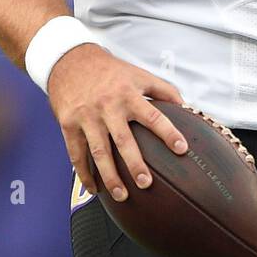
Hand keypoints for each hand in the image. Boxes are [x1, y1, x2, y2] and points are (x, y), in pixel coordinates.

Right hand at [47, 44, 187, 202]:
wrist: (69, 61)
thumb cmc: (110, 71)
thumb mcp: (139, 74)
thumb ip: (164, 90)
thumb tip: (188, 108)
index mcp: (128, 94)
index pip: (153, 116)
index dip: (168, 132)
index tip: (182, 148)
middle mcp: (107, 107)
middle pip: (123, 139)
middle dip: (134, 163)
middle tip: (146, 183)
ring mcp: (86, 117)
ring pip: (99, 152)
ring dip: (110, 176)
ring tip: (122, 195)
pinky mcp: (68, 124)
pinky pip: (76, 154)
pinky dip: (84, 173)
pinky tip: (93, 189)